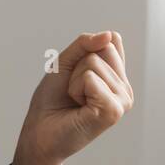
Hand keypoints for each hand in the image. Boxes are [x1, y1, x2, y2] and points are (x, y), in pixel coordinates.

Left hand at [18, 30, 133, 164]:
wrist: (39, 130)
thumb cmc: (52, 99)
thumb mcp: (66, 61)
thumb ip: (85, 43)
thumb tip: (110, 35)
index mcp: (117, 77)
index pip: (111, 40)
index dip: (84, 51)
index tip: (76, 74)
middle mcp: (124, 88)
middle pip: (103, 48)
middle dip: (78, 66)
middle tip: (73, 91)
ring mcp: (122, 101)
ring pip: (94, 63)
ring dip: (75, 80)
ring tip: (75, 100)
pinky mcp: (113, 111)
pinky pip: (91, 79)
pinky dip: (76, 89)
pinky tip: (79, 107)